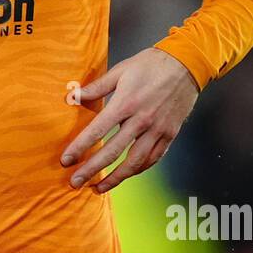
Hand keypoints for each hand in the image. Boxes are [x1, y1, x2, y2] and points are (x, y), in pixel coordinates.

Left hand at [60, 48, 199, 192]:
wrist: (186, 64)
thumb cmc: (151, 65)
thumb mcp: (120, 70)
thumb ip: (96, 87)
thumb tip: (73, 96)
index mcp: (125, 103)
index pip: (97, 131)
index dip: (79, 147)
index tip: (66, 160)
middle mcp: (141, 120)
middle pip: (112, 152)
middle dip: (91, 170)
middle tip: (75, 182)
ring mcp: (157, 129)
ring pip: (134, 162)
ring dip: (115, 178)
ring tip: (98, 188)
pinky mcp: (170, 134)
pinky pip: (153, 158)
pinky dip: (138, 170)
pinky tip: (126, 175)